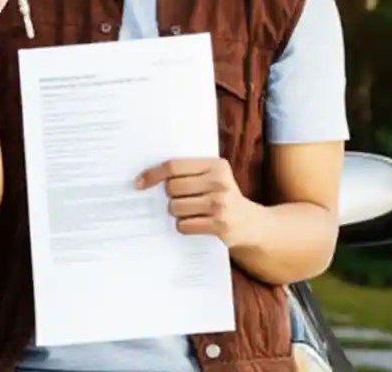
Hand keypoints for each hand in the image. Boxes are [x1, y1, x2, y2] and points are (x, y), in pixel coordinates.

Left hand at [135, 158, 256, 247]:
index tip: (139, 183)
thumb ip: (189, 173)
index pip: (174, 166)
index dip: (153, 174)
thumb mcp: (214, 177)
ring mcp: (220, 205)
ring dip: (177, 213)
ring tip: (191, 212)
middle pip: (172, 188)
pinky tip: (196, 223)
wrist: (252, 224)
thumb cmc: (222, 197)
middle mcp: (219, 182)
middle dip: (169, 196)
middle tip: (181, 200)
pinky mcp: (219, 225)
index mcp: (216, 165)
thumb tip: (146, 178)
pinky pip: (184, 225)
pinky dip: (184, 226)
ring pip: (175, 207)